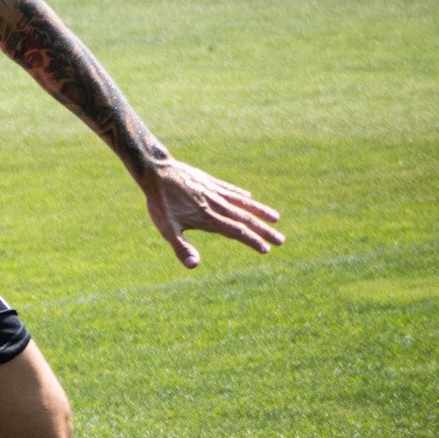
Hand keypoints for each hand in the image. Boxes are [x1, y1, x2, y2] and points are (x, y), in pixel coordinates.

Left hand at [141, 158, 282, 267]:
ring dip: (259, 211)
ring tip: (276, 217)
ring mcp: (215, 191)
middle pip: (246, 219)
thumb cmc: (160, 203)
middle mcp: (217, 205)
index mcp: (209, 218)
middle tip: (281, 240)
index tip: (267, 249)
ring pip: (243, 202)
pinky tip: (248, 196)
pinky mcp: (209, 181)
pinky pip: (229, 189)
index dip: (253, 241)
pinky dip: (240, 194)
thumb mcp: (167, 229)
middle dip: (264, 230)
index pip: (237, 232)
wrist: (156, 172)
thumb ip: (181, 248)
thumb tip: (194, 265)